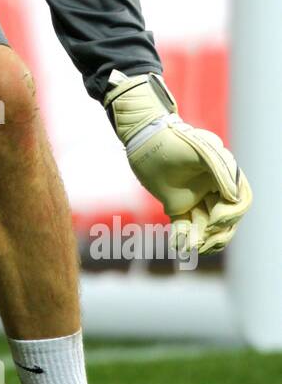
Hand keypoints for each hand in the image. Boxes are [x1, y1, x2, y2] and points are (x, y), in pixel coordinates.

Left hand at [104, 70, 252, 256]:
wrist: (143, 138)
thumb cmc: (173, 140)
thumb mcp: (199, 150)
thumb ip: (220, 169)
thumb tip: (235, 197)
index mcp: (224, 176)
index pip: (238, 203)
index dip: (230, 216)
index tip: (212, 221)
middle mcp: (213, 189)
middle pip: (225, 220)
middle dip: (216, 234)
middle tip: (199, 241)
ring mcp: (196, 198)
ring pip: (207, 228)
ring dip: (201, 239)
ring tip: (187, 246)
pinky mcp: (177, 205)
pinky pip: (185, 227)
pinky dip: (183, 238)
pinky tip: (177, 245)